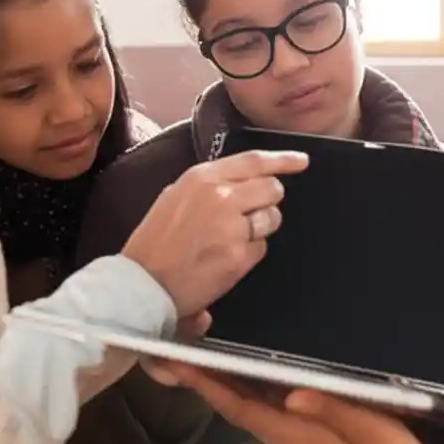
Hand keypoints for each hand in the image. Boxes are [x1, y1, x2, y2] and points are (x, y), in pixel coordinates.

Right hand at [121, 150, 308, 316]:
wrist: (143, 283)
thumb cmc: (154, 243)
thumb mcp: (174, 197)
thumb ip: (208, 186)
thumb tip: (240, 182)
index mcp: (202, 178)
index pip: (254, 161)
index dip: (283, 160)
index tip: (301, 161)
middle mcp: (221, 196)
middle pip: (272, 189)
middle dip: (268, 200)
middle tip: (249, 215)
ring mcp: (232, 226)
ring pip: (271, 218)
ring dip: (260, 227)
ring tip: (231, 239)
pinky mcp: (239, 255)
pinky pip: (261, 247)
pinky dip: (250, 253)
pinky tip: (226, 258)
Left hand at [152, 363, 443, 443]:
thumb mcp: (366, 427)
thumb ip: (329, 409)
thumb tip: (291, 395)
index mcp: (295, 435)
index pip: (239, 407)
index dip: (208, 386)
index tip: (179, 365)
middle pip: (239, 411)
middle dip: (211, 385)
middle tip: (188, 356)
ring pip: (253, 416)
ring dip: (232, 392)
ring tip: (216, 364)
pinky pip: (271, 421)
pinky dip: (256, 400)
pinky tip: (263, 387)